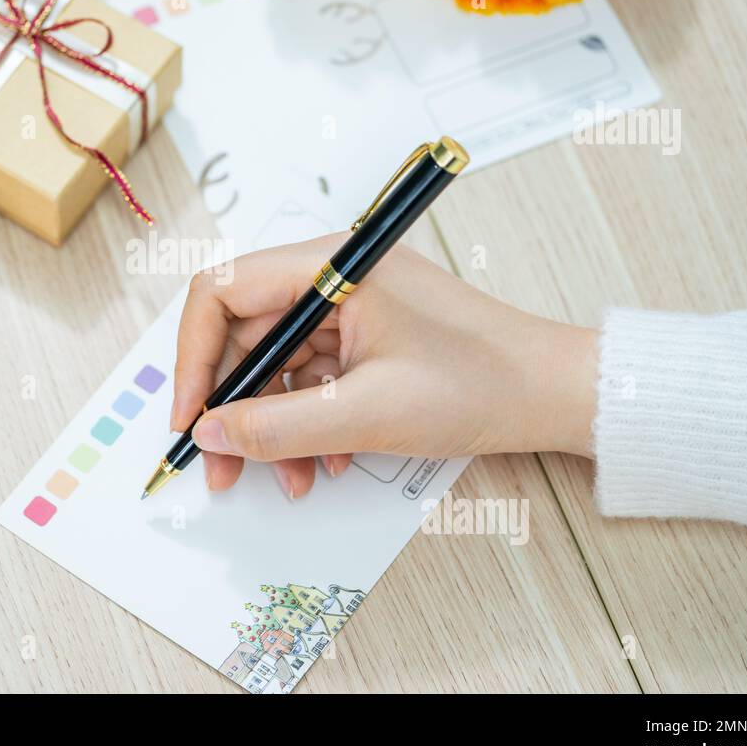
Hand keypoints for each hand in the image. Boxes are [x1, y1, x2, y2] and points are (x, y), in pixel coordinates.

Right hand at [171, 234, 597, 498]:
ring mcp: (347, 305)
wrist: (555, 394)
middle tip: (225, 470)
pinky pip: (308, 378)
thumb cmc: (479, 385)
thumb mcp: (367, 414)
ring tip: (293, 480)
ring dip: (273, 426)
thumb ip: (277, 427)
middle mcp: (330, 275)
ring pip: (275, 365)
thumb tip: (208, 432)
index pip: (221, 293)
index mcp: (329, 265)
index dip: (194, 357)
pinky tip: (329, 461)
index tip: (191, 419)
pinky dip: (306, 423)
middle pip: (245, 335)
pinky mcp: (363, 335)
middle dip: (233, 406)